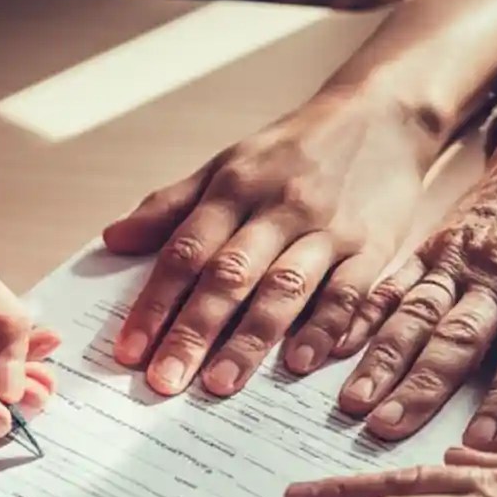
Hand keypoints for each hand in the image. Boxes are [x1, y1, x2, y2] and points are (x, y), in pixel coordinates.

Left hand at [103, 95, 427, 396]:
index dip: (154, 302)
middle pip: (229, 275)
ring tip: (221, 384)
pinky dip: (326, 327)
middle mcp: (278, 208)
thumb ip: (172, 205)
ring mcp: (328, 228)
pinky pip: (349, 291)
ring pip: (285, 287)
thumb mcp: (229, 163)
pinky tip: (302, 363)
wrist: (383, 112)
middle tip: (165, 382)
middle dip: (193, 331)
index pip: (185, 251)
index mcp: (233, 188)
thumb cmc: (295, 149)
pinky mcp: (373, 245)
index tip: (129, 351)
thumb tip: (113, 240)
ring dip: (251, 339)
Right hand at [337, 101, 496, 448]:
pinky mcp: (432, 245)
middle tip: (388, 428)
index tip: (481, 445)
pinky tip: (336, 343)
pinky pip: (394, 281)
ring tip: (354, 400)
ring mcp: (459, 260)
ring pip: (415, 315)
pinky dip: (364, 312)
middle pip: (457, 340)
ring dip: (382, 360)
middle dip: (420, 387)